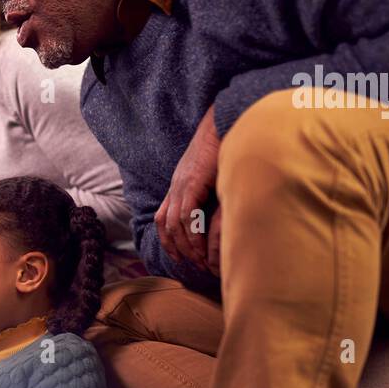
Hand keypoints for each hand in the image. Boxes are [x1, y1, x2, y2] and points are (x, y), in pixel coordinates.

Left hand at [154, 106, 220, 270]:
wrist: (224, 121)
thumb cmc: (225, 145)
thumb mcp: (213, 172)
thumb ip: (210, 189)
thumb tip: (217, 205)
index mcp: (179, 183)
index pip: (163, 217)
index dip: (167, 239)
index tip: (178, 257)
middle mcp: (176, 185)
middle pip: (165, 225)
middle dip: (177, 249)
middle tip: (193, 266)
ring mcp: (182, 184)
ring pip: (175, 225)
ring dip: (187, 246)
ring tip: (200, 262)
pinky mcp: (192, 183)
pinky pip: (187, 216)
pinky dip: (193, 235)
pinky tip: (202, 248)